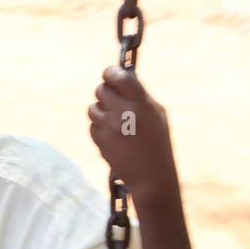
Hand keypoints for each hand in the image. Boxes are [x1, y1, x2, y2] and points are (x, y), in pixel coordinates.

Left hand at [88, 66, 177, 206]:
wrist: (152, 176)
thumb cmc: (157, 142)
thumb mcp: (157, 114)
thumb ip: (140, 95)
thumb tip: (123, 76)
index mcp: (141, 103)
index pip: (118, 76)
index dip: (110, 72)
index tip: (110, 74)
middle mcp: (124, 112)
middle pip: (100, 89)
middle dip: (105, 93)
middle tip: (114, 101)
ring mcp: (110, 127)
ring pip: (92, 108)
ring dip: (101, 111)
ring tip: (116, 122)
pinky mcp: (100, 140)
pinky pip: (92, 126)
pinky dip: (99, 129)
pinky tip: (114, 137)